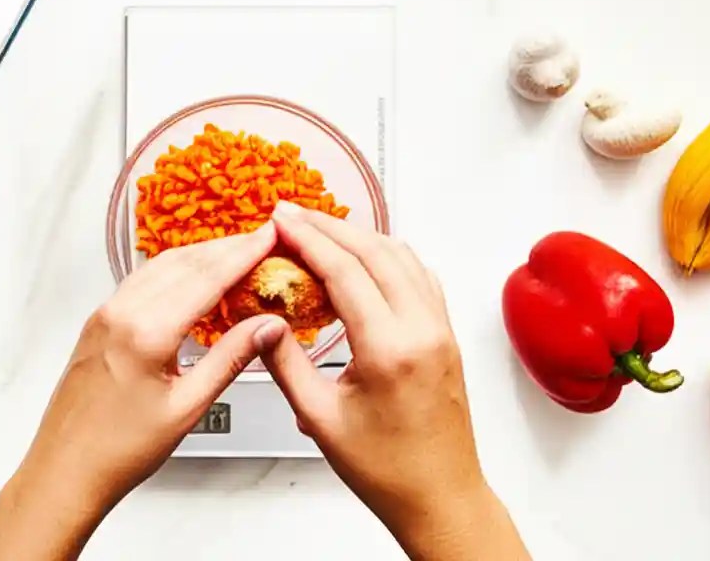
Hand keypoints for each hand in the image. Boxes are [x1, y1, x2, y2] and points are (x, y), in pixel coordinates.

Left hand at [0, 223, 281, 560]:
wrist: (64, 472)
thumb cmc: (119, 452)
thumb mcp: (187, 408)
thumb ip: (231, 359)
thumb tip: (269, 326)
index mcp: (145, 332)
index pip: (207, 277)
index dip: (244, 253)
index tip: (272, 235)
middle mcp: (121, 313)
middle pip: (184, 263)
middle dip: (227, 247)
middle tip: (263, 239)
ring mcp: (105, 315)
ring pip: (161, 267)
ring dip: (200, 255)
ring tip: (236, 252)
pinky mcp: (98, 323)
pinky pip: (142, 282)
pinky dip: (175, 271)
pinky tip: (193, 278)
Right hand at [258, 202, 528, 559]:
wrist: (439, 496)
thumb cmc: (386, 469)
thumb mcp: (319, 417)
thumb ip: (285, 364)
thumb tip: (262, 324)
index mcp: (389, 349)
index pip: (344, 270)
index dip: (308, 238)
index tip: (281, 221)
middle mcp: (422, 330)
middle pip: (374, 251)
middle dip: (329, 226)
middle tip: (292, 214)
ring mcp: (440, 329)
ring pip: (402, 256)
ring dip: (360, 235)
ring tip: (321, 228)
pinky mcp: (446, 335)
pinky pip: (420, 276)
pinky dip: (388, 255)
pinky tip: (365, 257)